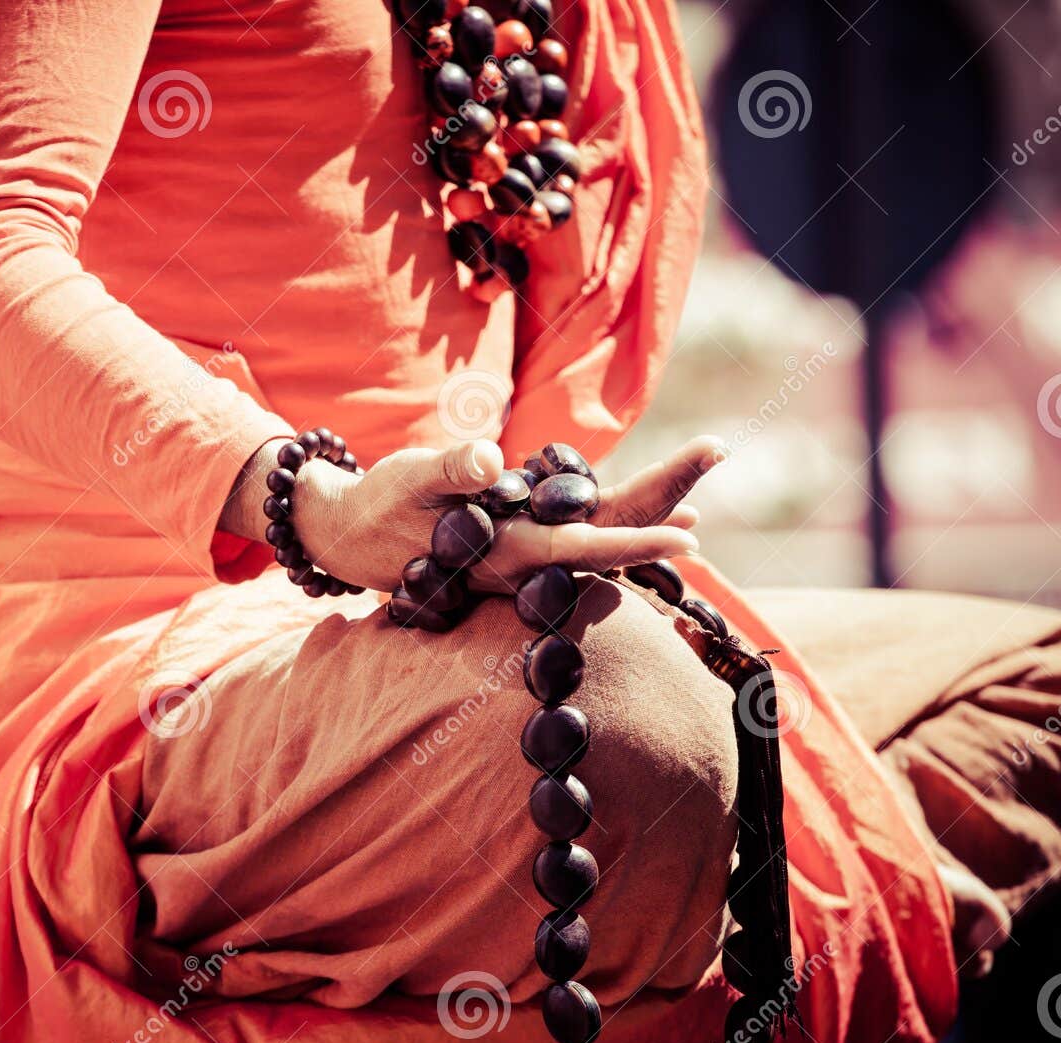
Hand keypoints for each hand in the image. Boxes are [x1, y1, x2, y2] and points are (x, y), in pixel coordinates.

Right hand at [290, 435, 725, 593]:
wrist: (350, 536)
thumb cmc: (379, 502)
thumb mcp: (407, 476)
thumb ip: (449, 468)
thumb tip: (489, 459)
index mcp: (503, 551)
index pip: (582, 548)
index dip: (636, 542)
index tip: (686, 537)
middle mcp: (522, 565)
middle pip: (604, 546)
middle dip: (657, 515)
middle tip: (710, 474)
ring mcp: (522, 561)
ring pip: (595, 545)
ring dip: (644, 522)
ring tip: (695, 499)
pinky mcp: (518, 549)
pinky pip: (579, 542)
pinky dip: (616, 526)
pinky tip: (652, 513)